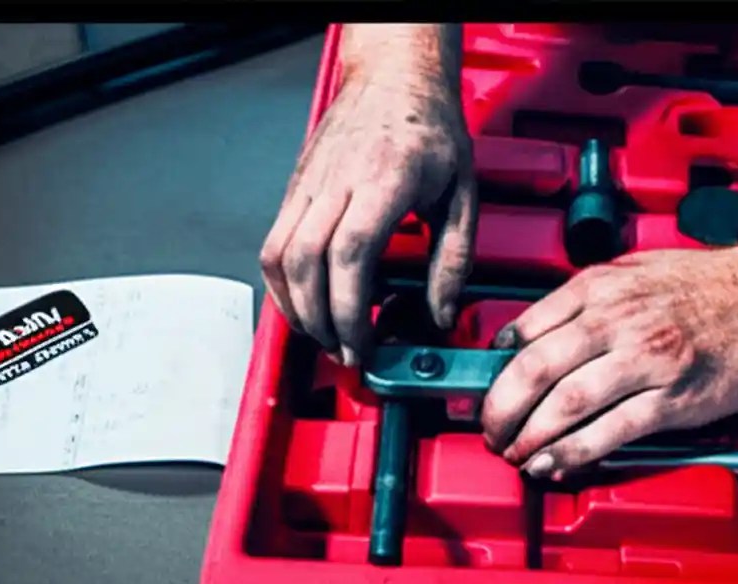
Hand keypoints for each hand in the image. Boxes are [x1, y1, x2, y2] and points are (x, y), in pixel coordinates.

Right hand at [259, 72, 477, 366]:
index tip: (361, 341)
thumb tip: (441, 313)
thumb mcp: (463, 193)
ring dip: (295, 306)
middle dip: (321, 320)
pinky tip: (305, 304)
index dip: (349, 308)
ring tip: (323, 335)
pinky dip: (282, 283)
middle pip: (306, 261)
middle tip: (345, 351)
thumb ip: (453, 258)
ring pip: (278, 254)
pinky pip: (273, 242)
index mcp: (384, 179)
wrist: (395, 78)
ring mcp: (309, 183)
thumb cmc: (430, 130)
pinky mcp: (295, 187)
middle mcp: (338, 180)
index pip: (350, 253)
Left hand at [480, 248, 737, 479]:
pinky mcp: (677, 395)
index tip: (486, 392)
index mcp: (603, 287)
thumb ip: (586, 299)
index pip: (526, 328)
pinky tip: (554, 463)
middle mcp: (619, 319)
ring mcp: (649, 358)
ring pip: (567, 401)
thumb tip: (532, 332)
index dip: (496, 368)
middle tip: (491, 431)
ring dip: (531, 435)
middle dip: (500, 409)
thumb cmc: (713, 283)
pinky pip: (612, 429)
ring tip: (516, 454)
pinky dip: (574, 451)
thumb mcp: (635, 271)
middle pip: (535, 368)